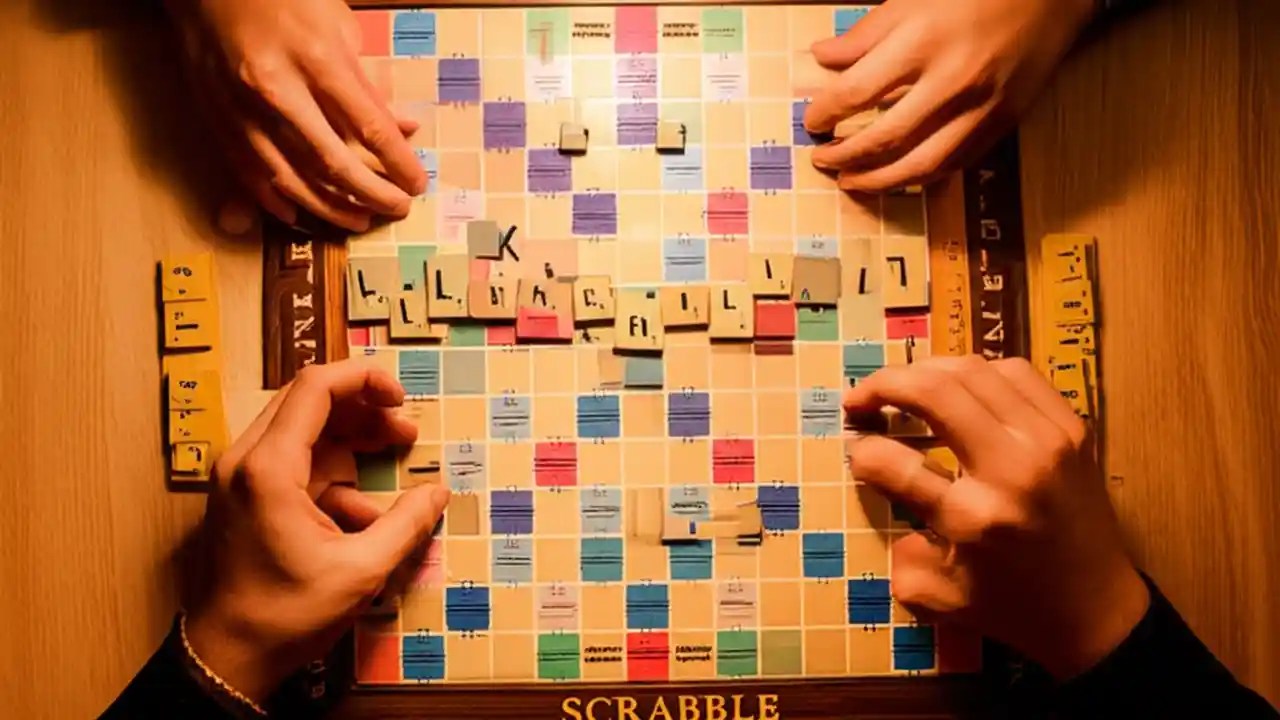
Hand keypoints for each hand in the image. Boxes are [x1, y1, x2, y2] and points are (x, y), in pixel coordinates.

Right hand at [166, 0, 426, 232]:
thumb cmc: (283, 0)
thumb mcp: (338, 27)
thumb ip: (368, 84)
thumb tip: (401, 128)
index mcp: (316, 59)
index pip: (368, 126)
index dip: (397, 162)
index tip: (416, 183)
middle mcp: (277, 90)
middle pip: (333, 161)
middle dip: (371, 192)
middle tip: (397, 208)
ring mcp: (243, 111)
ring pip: (292, 178)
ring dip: (331, 207)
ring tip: (360, 219)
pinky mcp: (218, 123)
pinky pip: (251, 176)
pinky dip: (278, 201)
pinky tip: (302, 215)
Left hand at [185, 361, 448, 702]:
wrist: (225, 659)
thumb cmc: (285, 615)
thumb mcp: (360, 571)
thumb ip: (406, 524)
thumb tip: (438, 492)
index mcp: (268, 468)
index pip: (316, 388)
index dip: (365, 379)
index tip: (402, 399)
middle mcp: (246, 461)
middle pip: (308, 403)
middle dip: (364, 409)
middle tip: (406, 430)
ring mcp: (241, 479)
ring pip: (302, 433)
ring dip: (351, 440)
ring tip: (396, 457)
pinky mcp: (244, 498)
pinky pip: (294, 466)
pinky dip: (333, 477)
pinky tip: (367, 512)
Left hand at [804, 0, 1096, 191]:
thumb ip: (866, 33)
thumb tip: (822, 56)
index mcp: (923, 41)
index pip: (858, 91)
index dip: (827, 112)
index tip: (812, 121)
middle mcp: (952, 81)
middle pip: (885, 137)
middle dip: (845, 155)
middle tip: (821, 159)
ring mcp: (980, 108)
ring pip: (920, 164)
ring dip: (878, 180)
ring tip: (850, 181)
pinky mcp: (1001, 124)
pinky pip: (954, 164)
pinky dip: (920, 177)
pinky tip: (897, 178)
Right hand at [845, 356, 1148, 678]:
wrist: (1099, 612)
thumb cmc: (1014, 608)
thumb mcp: (939, 595)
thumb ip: (896, 546)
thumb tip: (878, 484)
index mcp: (974, 518)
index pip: (897, 464)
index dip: (864, 451)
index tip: (856, 448)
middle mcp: (1011, 469)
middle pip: (935, 393)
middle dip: (884, 385)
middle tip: (861, 397)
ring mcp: (1048, 440)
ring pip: (973, 370)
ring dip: (926, 370)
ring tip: (904, 386)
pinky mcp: (1072, 428)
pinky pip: (1017, 373)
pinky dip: (977, 371)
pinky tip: (959, 388)